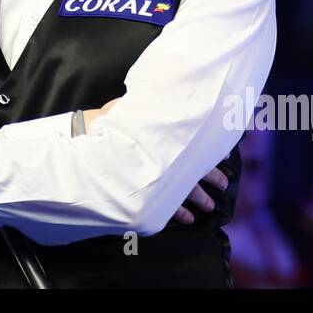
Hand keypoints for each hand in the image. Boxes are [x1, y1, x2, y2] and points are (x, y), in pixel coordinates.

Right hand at [81, 97, 228, 224]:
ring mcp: (158, 176)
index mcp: (168, 136)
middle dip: (212, 177)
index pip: (198, 144)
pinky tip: (187, 219)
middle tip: (223, 184)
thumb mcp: (131, 107)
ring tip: (210, 206)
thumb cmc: (108, 121)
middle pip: (197, 169)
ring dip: (200, 199)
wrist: (86, 138)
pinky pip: (167, 206)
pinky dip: (178, 212)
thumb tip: (161, 93)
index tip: (226, 155)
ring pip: (186, 190)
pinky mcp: (146, 192)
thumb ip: (148, 106)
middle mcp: (166, 157)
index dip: (212, 150)